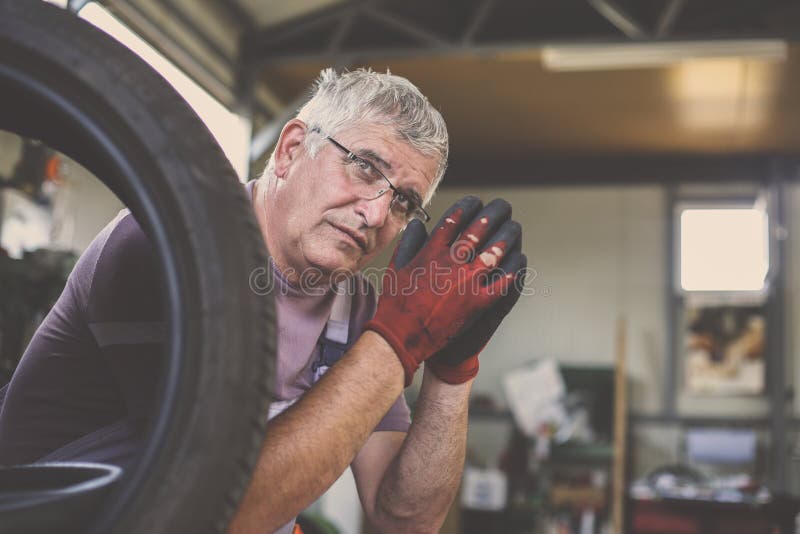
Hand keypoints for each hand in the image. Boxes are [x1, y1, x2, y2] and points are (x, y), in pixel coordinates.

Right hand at [364, 196, 522, 385]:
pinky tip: (519, 259)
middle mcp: (451, 261)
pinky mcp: (478, 303)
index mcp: (431, 250)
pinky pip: (503, 281)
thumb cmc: (395, 302)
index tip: (478, 201)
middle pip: (480, 228)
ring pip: (496, 251)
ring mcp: (466, 282)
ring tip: (515, 227)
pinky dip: (514, 268)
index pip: (455, 218)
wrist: (401, 336)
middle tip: (504, 206)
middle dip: (495, 213)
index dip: (469, 205)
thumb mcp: (396, 267)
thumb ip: (409, 243)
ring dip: (508, 236)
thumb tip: (416, 223)